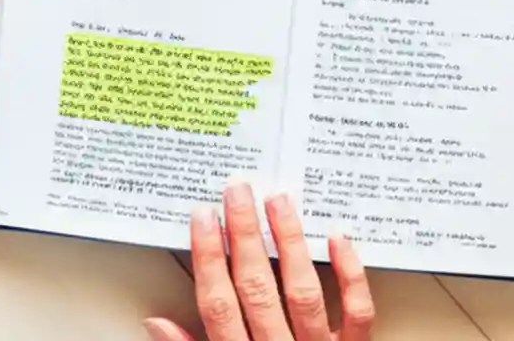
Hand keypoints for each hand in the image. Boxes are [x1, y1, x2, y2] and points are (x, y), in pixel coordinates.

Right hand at [144, 184, 373, 340]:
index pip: (218, 304)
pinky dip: (351, 273)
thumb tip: (154, 324)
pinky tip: (338, 236)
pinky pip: (358, 313)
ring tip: (278, 201)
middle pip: (256, 289)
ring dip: (289, 243)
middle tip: (237, 190)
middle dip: (243, 236)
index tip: (202, 218)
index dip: (208, 258)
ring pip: (302, 292)